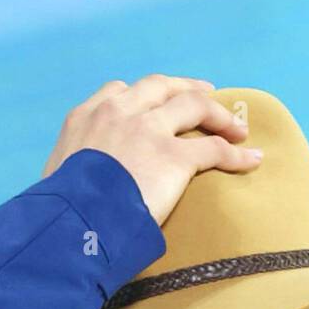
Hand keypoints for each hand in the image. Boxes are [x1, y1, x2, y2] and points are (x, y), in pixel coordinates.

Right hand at [41, 74, 261, 225]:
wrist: (73, 221)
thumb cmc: (60, 213)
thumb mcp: (56, 183)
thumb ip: (74, 174)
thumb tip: (79, 196)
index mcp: (85, 119)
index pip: (119, 92)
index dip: (144, 96)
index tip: (155, 104)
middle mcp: (118, 113)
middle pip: (160, 87)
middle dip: (185, 88)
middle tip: (204, 95)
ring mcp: (148, 131)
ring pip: (193, 106)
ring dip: (218, 114)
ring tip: (237, 128)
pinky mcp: (173, 156)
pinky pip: (215, 148)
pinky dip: (237, 154)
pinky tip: (251, 160)